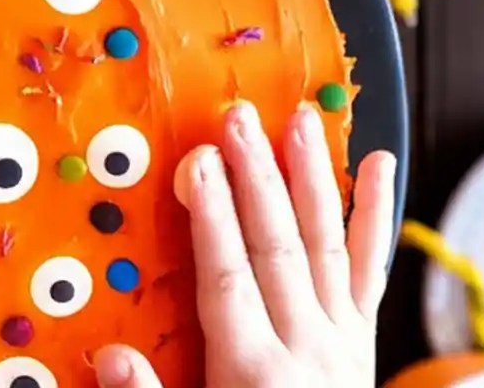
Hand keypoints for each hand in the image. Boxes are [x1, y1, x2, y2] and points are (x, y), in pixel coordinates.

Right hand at [94, 103, 397, 387]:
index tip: (200, 162)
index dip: (213, 217)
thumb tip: (108, 354)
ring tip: (299, 123)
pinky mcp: (361, 336)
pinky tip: (375, 165)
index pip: (228, 277)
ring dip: (309, 179)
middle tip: (238, 120)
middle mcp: (303, 346)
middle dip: (255, 178)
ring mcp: (340, 339)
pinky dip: (374, 214)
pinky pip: (369, 268)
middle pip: (276, 247)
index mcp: (252, 371)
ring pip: (324, 244)